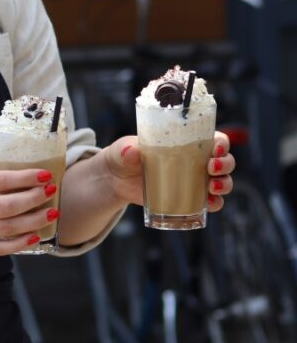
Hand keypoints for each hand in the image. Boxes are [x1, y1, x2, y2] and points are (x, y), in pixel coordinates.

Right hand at [0, 166, 58, 256]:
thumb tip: (16, 173)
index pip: (0, 181)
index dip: (25, 178)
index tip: (45, 174)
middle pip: (7, 206)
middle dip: (34, 199)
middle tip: (52, 191)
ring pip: (7, 228)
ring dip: (33, 221)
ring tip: (51, 213)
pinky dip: (18, 244)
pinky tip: (34, 236)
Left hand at [103, 131, 235, 212]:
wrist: (117, 182)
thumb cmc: (124, 157)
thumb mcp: (123, 150)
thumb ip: (126, 149)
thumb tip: (131, 151)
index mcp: (187, 141)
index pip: (215, 138)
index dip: (222, 142)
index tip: (215, 147)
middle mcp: (197, 160)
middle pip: (225, 160)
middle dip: (225, 164)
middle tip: (212, 168)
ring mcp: (195, 180)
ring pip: (223, 182)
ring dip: (224, 185)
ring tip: (212, 187)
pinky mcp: (190, 198)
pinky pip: (211, 203)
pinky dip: (214, 204)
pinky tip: (208, 204)